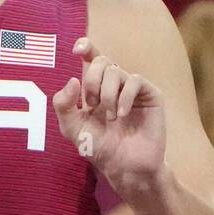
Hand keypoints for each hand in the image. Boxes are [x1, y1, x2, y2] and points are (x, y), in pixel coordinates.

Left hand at [52, 36, 165, 192]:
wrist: (124, 167)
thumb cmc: (99, 148)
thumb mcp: (72, 128)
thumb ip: (63, 105)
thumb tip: (72, 80)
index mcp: (95, 89)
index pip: (91, 59)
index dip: (86, 47)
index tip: (78, 49)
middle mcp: (114, 85)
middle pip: (102, 61)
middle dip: (91, 80)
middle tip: (91, 104)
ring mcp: (133, 90)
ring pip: (116, 70)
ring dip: (107, 94)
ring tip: (109, 117)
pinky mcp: (151, 96)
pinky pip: (135, 81)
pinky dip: (124, 97)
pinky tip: (120, 115)